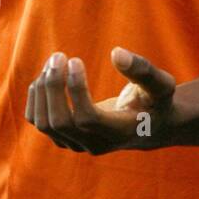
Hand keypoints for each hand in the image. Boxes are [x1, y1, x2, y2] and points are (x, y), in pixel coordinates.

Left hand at [25, 47, 176, 154]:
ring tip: (55, 62)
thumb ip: (142, 70)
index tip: (75, 60)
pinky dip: (37, 96)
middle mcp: (95, 144)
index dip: (75, 90)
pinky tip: (48, 75)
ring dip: (43, 89)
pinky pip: (39, 121)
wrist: (147, 126)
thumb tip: (116, 52)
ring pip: (44, 123)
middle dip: (54, 86)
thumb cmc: (156, 101)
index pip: (86, 118)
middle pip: (60, 122)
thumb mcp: (160, 85)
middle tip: (59, 56)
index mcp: (119, 133)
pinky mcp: (64, 139)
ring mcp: (77, 145)